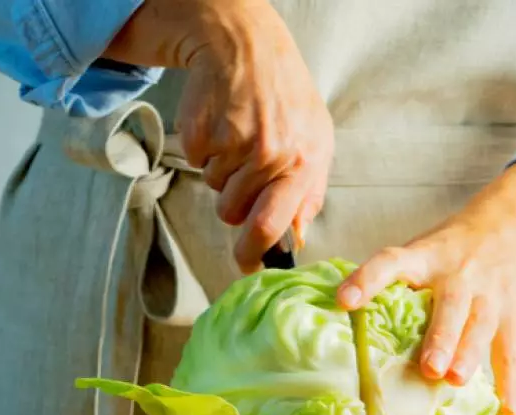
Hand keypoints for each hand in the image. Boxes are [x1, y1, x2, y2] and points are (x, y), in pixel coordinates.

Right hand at [106, 0, 333, 273]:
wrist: (247, 48)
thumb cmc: (287, 97)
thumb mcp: (318, 140)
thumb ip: (311, 191)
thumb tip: (298, 237)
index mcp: (302, 162)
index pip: (271, 225)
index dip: (253, 253)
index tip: (246, 266)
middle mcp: (269, 154)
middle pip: (233, 213)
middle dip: (232, 208)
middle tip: (240, 179)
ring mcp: (233, 142)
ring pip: (214, 188)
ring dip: (222, 173)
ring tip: (238, 138)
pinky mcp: (202, 132)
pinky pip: (197, 162)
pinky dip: (205, 150)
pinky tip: (222, 124)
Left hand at [336, 163, 515, 414]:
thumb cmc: (457, 245)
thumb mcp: (426, 248)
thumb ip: (398, 280)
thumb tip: (347, 319)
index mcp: (427, 257)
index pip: (391, 263)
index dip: (367, 279)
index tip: (344, 300)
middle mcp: (459, 276)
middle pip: (450, 307)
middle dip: (439, 337)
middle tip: (428, 367)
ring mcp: (489, 297)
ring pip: (480, 328)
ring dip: (468, 355)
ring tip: (455, 380)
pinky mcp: (514, 316)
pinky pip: (510, 352)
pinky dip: (510, 384)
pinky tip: (506, 410)